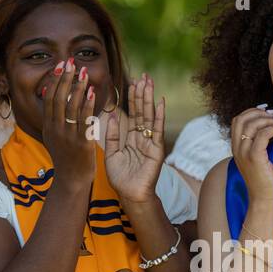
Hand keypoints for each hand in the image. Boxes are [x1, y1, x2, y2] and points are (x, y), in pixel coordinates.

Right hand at [41, 57, 99, 187]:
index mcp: (48, 126)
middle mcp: (55, 129)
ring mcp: (67, 136)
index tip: (60, 65)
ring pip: (71, 107)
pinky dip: (87, 105)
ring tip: (83, 72)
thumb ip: (55, 119)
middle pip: (58, 99)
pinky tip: (92, 92)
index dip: (55, 80)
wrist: (71, 180)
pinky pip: (84, 120)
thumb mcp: (54, 137)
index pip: (49, 98)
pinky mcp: (81, 143)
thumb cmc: (66, 157)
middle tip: (70, 62)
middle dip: (64, 79)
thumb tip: (54, 98)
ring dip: (77, 87)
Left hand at [104, 73, 164, 204]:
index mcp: (131, 138)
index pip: (133, 114)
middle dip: (142, 94)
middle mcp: (142, 137)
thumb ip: (111, 136)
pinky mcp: (156, 149)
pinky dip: (159, 115)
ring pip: (149, 116)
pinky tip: (160, 102)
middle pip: (142, 111)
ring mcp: (150, 142)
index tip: (132, 82)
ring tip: (149, 83)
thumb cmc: (121, 178)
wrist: (130, 195)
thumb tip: (112, 116)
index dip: (132, 98)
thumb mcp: (111, 154)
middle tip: (144, 76)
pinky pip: (157, 129)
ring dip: (149, 99)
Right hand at [230, 105, 272, 202]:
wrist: (263, 198)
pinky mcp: (255, 158)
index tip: (266, 112)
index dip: (251, 112)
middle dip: (258, 113)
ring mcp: (244, 153)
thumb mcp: (257, 157)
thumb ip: (258, 142)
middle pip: (241, 119)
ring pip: (252, 125)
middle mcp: (237, 149)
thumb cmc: (264, 178)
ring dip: (268, 120)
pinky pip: (263, 135)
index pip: (237, 120)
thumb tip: (268, 124)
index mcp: (236, 147)